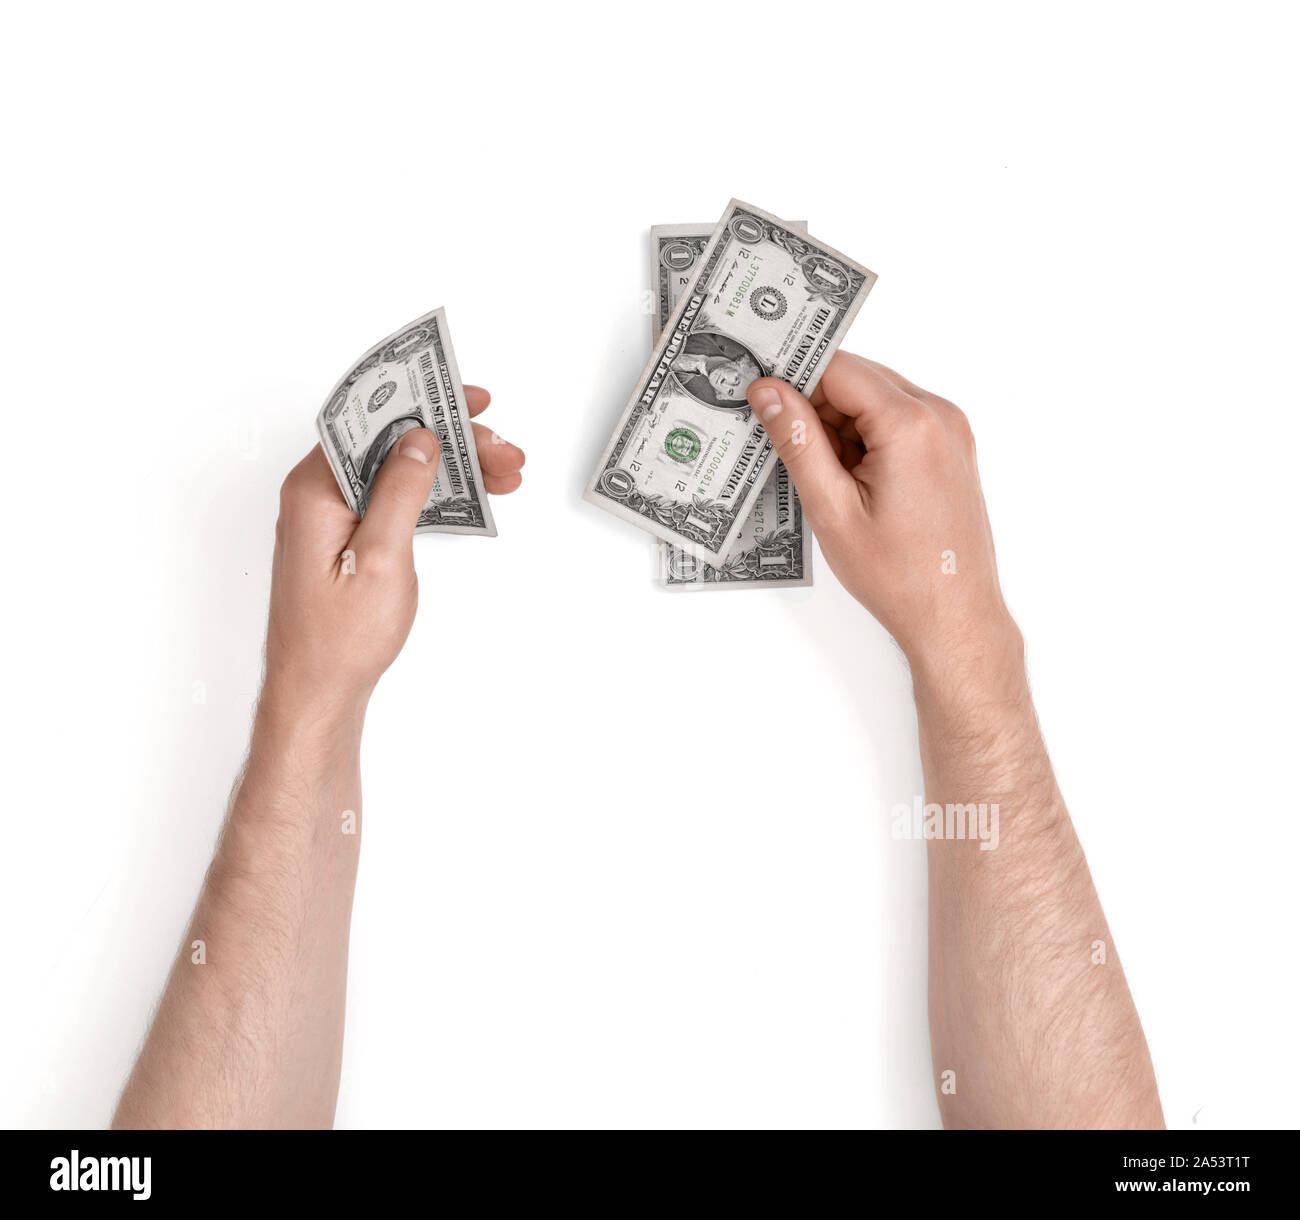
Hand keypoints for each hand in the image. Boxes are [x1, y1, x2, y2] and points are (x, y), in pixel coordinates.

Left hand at [264, 385, 523, 724]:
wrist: (318, 692)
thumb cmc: (339, 639)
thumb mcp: (380, 559)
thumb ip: (399, 492)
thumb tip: (419, 441)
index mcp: (314, 490)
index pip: (368, 420)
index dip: (419, 399)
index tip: (462, 395)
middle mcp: (317, 495)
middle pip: (390, 443)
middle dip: (451, 439)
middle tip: (502, 448)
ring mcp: (331, 517)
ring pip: (398, 471)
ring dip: (451, 469)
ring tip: (503, 474)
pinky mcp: (347, 537)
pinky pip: (393, 498)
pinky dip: (434, 495)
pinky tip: (472, 497)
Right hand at [746, 354, 1016, 672]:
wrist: (955, 615)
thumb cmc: (900, 576)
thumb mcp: (831, 509)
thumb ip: (798, 441)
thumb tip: (768, 393)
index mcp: (911, 425)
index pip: (839, 369)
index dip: (795, 380)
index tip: (762, 401)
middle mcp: (939, 416)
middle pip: (859, 379)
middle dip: (817, 406)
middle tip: (788, 450)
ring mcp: (950, 430)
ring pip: (876, 400)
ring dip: (841, 426)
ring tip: (828, 480)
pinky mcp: (951, 447)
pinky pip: (897, 421)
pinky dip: (866, 439)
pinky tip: (852, 482)